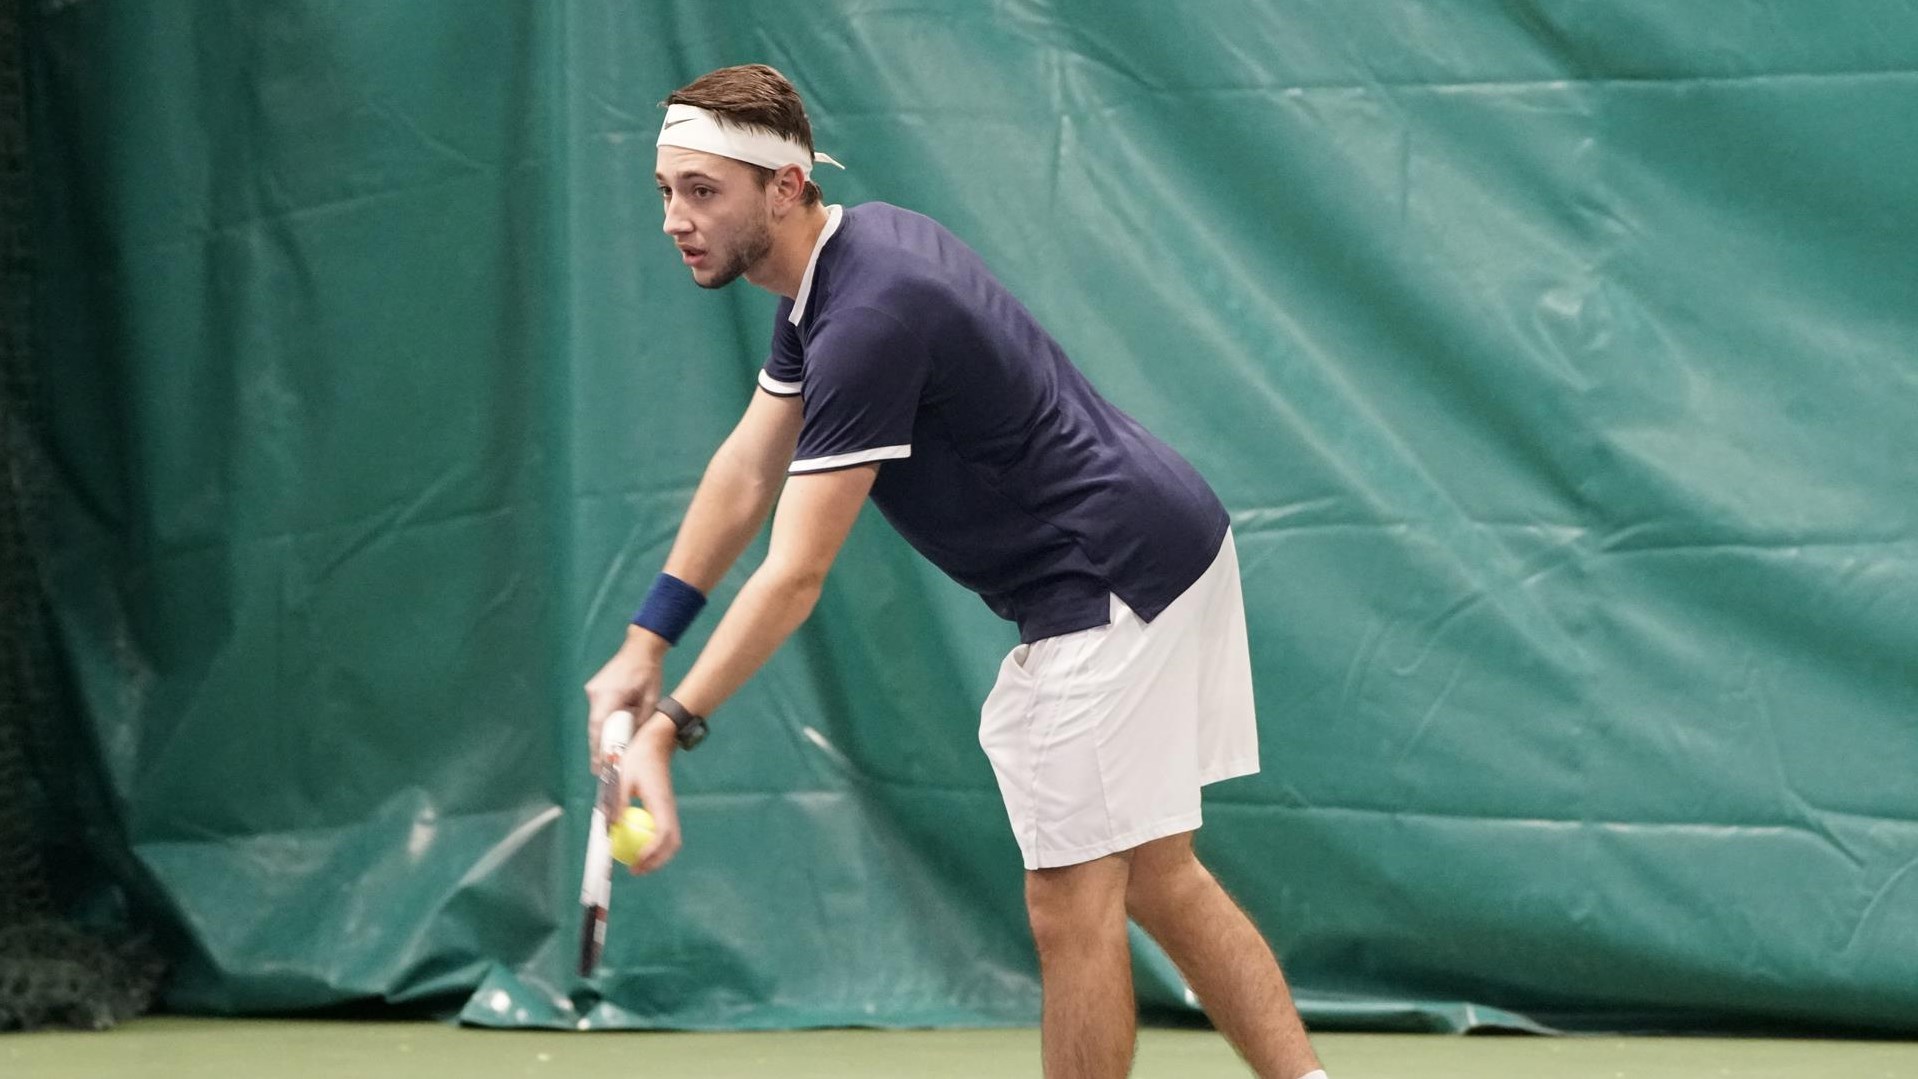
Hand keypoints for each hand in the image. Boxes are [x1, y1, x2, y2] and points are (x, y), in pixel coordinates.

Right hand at [583, 626, 668, 770]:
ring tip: (605, 756)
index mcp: (610, 696)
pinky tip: (610, 733)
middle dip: (598, 747)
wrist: (640, 647)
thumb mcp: (651, 699)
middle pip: (595, 727)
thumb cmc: (649, 673)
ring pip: (595, 719)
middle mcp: (596, 694)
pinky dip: (603, 722)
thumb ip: (642, 721)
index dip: (598, 750)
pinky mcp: (593, 689)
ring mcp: (592, 690)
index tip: (598, 769)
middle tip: (600, 770)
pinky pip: (597, 710)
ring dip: (601, 734)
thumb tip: (635, 743)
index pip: (600, 729)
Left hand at [619, 711, 683, 873]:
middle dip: (657, 861)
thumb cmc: (639, 758)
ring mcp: (669, 810)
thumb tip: (610, 828)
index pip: (663, 834)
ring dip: (658, 856)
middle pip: (672, 843)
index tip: (636, 862)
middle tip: (635, 870)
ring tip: (638, 865)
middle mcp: (669, 809)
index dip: (652, 852)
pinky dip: (655, 846)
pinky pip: (665, 833)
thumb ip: (617, 803)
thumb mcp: (622, 778)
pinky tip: (639, 847)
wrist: (656, 744)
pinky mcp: (665, 809)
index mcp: (661, 802)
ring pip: (671, 840)